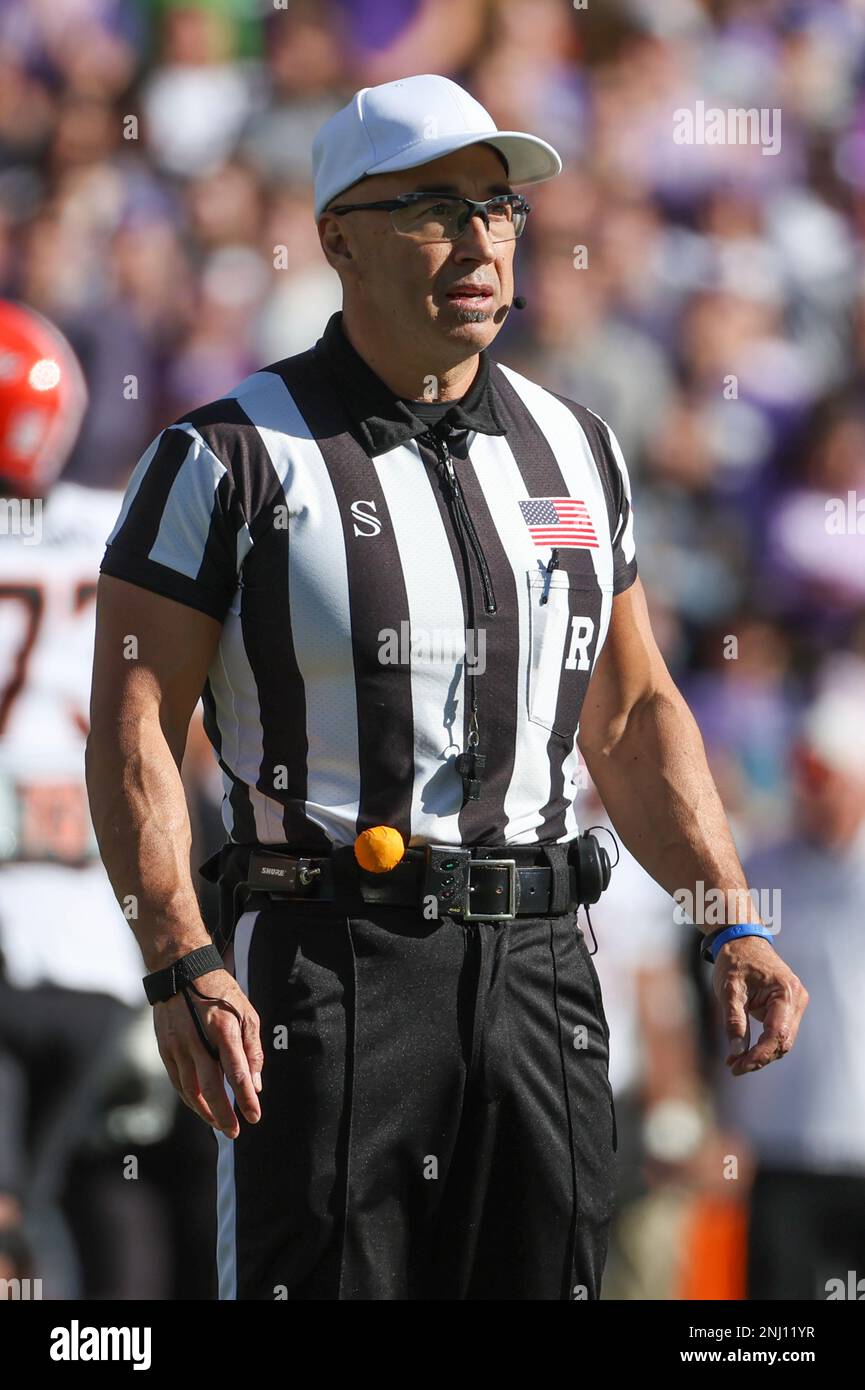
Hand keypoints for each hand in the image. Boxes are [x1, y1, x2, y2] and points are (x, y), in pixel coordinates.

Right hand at [153, 968, 263, 1137]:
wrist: (180, 970)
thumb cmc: (219, 991)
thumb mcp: (246, 1012)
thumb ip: (252, 1048)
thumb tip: (256, 1082)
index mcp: (223, 1027)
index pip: (236, 1072)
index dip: (246, 1098)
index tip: (254, 1116)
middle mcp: (198, 1039)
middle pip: (210, 1087)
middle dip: (223, 1114)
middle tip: (234, 1132)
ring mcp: (178, 1045)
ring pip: (190, 1089)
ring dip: (205, 1112)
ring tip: (219, 1125)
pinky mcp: (165, 1048)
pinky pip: (178, 1082)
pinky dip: (190, 1099)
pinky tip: (201, 1108)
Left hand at [712, 936, 807, 1077]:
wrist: (742, 942)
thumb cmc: (735, 962)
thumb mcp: (729, 990)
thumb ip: (734, 1021)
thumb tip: (737, 1051)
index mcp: (785, 992)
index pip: (777, 1035)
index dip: (759, 1055)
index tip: (738, 1067)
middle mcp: (797, 999)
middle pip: (783, 1041)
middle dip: (759, 1058)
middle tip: (734, 1067)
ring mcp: (797, 1003)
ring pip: (783, 1040)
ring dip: (761, 1053)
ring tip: (735, 1060)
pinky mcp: (790, 1007)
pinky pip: (780, 1031)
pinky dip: (763, 1043)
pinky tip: (743, 1050)